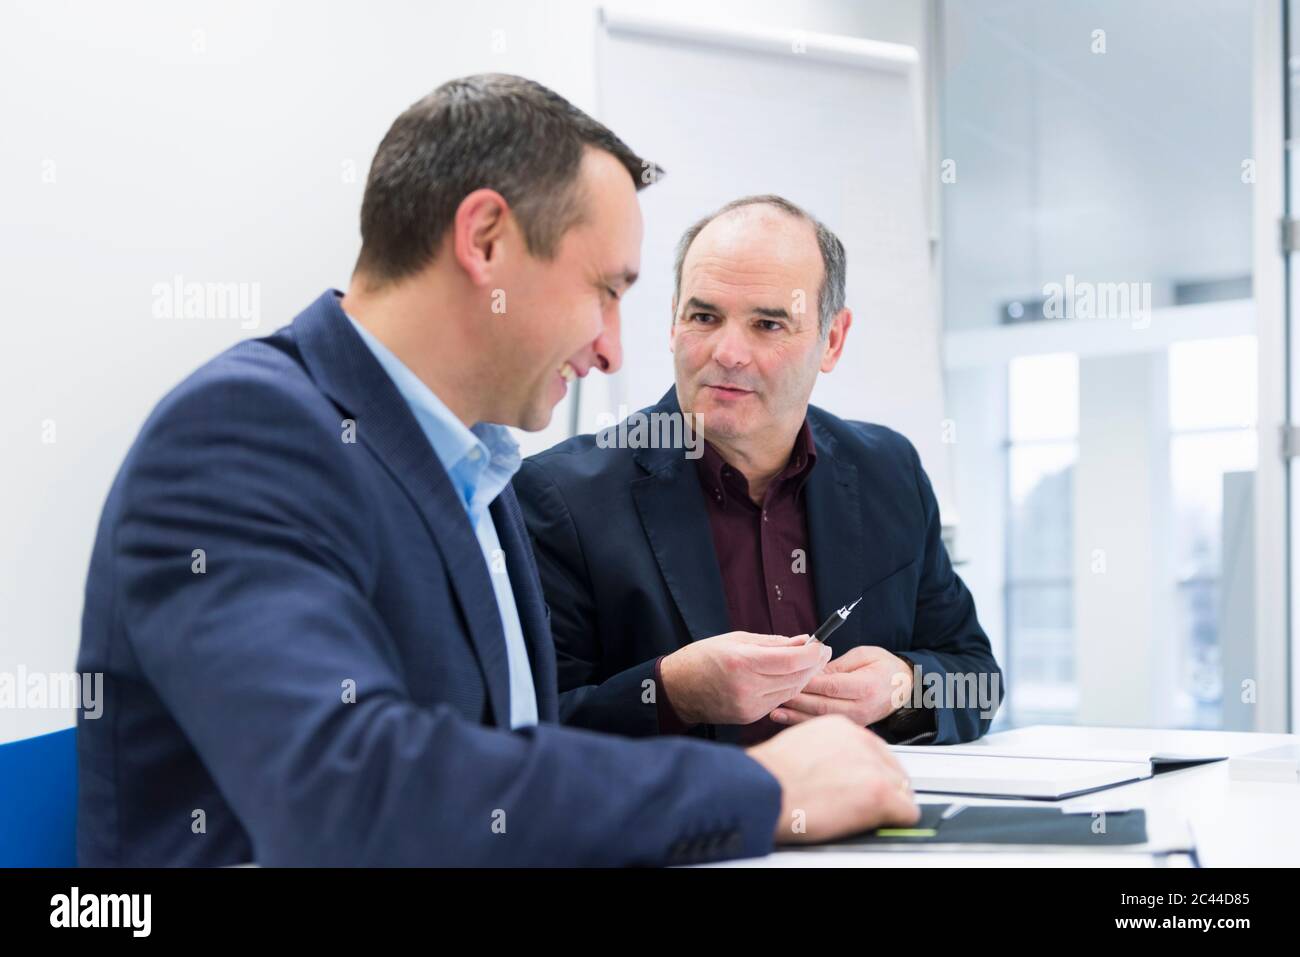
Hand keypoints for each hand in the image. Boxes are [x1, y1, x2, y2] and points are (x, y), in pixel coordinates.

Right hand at [659, 632, 830, 725]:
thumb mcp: (736, 639)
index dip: (812, 653)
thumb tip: (803, 641)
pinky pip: (779, 701)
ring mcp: (749, 706)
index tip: (822, 644)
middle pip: (795, 678)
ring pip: (791, 692)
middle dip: (813, 664)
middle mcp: (747, 687)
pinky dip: (788, 688)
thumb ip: (773, 642)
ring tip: (809, 662)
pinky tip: (790, 677)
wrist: (678, 689)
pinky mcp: (749, 718)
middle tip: (822, 651)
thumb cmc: (704, 658)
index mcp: (742, 662)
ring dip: (804, 677)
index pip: (791, 661)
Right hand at [746, 714, 919, 842]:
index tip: (863, 785)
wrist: (763, 788)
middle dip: (884, 788)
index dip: (869, 772)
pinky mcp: (879, 792)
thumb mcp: (798, 746)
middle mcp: (861, 741)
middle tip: (865, 805)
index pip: (874, 749)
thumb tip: (830, 770)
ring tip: (867, 817)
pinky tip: (876, 826)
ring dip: (889, 805)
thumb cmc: (768, 774)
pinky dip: (896, 822)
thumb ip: (823, 752)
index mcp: (841, 727)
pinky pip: (907, 812)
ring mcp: (872, 766)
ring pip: (902, 789)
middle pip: (893, 768)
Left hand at [769, 645, 913, 727]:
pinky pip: (826, 724)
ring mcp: (857, 720)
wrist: (906, 688)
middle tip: (773, 694)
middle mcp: (861, 708)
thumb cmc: (885, 667)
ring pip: (821, 719)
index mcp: (865, 687)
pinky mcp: (853, 726)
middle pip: (822, 706)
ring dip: (795, 716)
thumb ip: (837, 665)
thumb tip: (811, 671)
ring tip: (774, 710)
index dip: (806, 683)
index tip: (786, 677)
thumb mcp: (864, 655)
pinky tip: (787, 719)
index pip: (830, 686)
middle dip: (795, 700)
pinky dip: (804, 722)